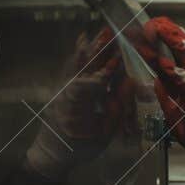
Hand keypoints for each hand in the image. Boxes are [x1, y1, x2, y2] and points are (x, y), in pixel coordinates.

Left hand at [24, 30, 140, 181]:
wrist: (52, 153)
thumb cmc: (80, 149)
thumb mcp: (102, 134)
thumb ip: (116, 110)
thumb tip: (132, 84)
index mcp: (75, 113)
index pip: (87, 89)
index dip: (101, 75)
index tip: (115, 63)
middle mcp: (65, 97)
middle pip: (82, 70)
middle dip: (98, 52)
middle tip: (113, 35)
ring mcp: (61, 90)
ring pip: (75, 66)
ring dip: (90, 48)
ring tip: (102, 31)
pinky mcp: (61, 87)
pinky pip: (70, 68)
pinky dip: (79, 53)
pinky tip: (84, 39)